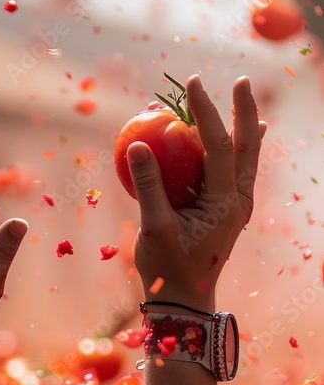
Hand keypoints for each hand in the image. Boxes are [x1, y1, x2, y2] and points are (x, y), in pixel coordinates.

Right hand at [127, 75, 264, 308]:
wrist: (185, 303)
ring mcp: (235, 208)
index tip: (193, 84)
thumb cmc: (167, 268)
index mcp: (225, 204)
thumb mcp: (153, 228)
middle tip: (242, 80)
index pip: (220, 147)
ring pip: (247, 159)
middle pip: (247, 147)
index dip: (207, 112)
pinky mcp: (227, 213)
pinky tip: (238, 138)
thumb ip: (147, 185)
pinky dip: (238, 150)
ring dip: (245, 128)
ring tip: (244, 102)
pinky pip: (237, 172)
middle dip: (244, 111)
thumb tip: (136, 144)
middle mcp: (238, 202)